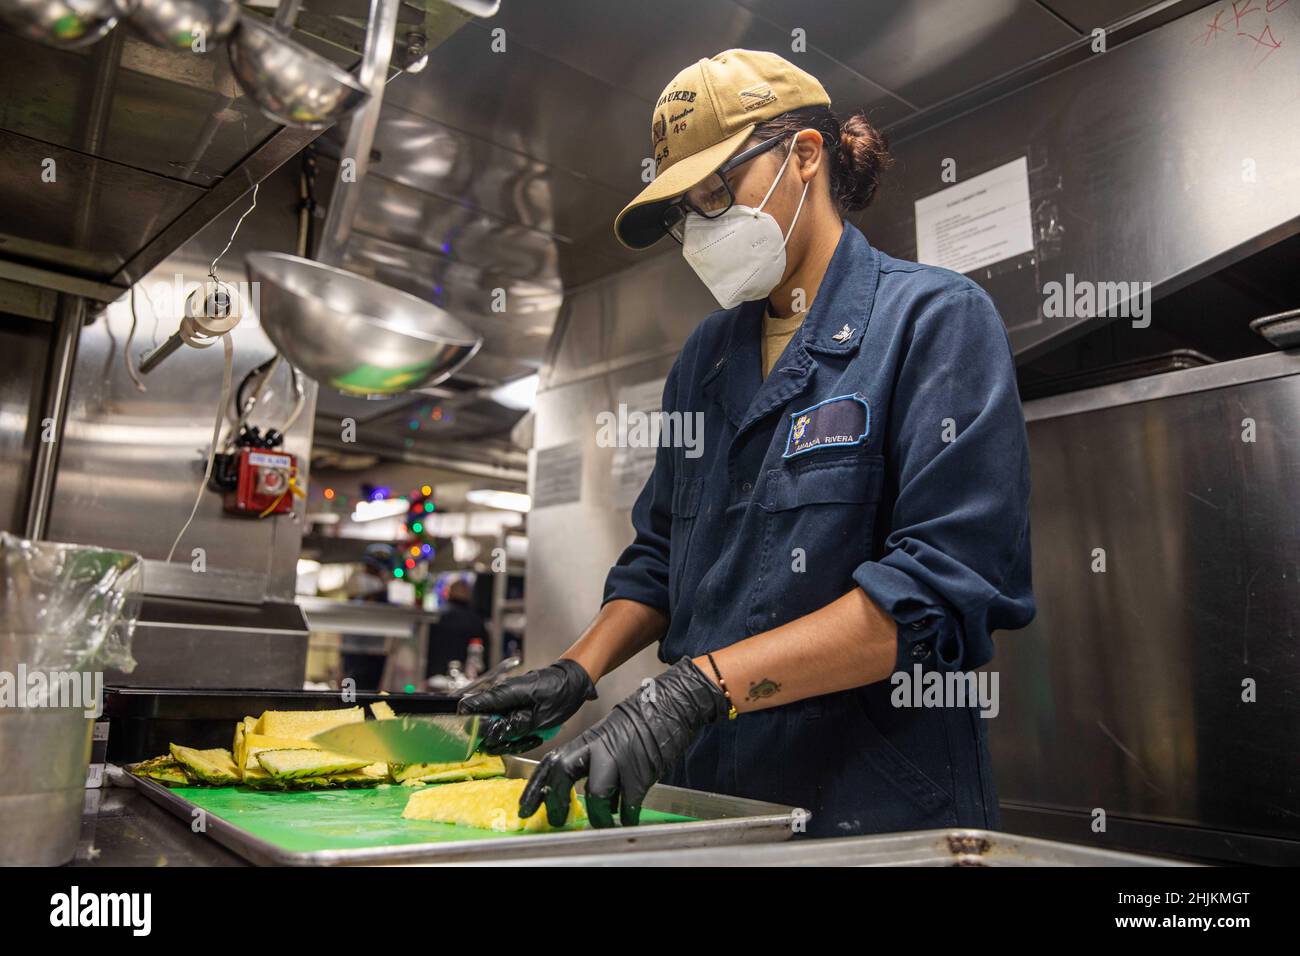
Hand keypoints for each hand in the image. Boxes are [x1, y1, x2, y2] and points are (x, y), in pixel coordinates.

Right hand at [459, 658, 596, 754]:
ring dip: (510, 739)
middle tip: (517, 740)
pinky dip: (518, 735)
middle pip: (481, 723)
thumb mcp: (541, 716)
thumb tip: (495, 734)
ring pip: (494, 728)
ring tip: (530, 737)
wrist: (573, 680)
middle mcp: (501, 695)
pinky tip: (532, 735)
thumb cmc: (561, 692)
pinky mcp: (513, 707)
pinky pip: (507, 725)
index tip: (484, 738)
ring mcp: (506, 701)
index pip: (469, 707)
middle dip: (496, 738)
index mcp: (504, 693)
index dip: (471, 726)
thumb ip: (515, 726)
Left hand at [519, 657, 726, 827]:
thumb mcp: (606, 739)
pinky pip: (628, 805)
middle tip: (556, 820)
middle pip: (565, 773)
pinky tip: (627, 819)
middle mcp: (599, 748)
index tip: (526, 808)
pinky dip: (626, 817)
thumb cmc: (638, 724)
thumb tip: (580, 796)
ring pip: (596, 795)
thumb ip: (591, 763)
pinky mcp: (640, 773)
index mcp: (587, 741)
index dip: (536, 787)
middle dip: (556, 801)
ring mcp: (620, 760)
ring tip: (602, 822)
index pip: (552, 763)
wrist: (668, 708)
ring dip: (598, 816)